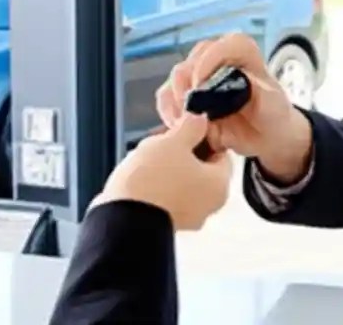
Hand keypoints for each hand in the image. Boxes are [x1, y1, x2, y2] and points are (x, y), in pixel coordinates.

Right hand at [93, 114, 230, 230]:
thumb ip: (192, 126)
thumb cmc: (152, 181)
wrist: (121, 218)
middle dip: (180, 150)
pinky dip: (155, 183)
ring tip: (146, 155)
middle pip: (200, 166)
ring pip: (181, 180)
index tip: (187, 128)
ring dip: (165, 165)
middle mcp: (208, 205)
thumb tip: (199, 120)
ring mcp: (187, 216)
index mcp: (219, 185)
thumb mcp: (174, 141)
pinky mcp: (165, 221)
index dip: (203, 136)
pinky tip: (139, 174)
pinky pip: (165, 195)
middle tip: (163, 139)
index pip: (221, 153)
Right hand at [155, 33, 312, 183]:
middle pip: (191, 62)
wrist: (265, 136)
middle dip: (186, 87)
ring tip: (183, 123)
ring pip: (176, 79)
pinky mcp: (186, 93)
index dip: (207, 62)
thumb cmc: (273, 114)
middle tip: (190, 111)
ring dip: (175, 101)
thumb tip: (241, 80)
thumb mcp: (274, 104)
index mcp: (242, 51)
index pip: (221, 47)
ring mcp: (198, 75)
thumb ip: (261, 91)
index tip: (201, 85)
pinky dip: (168, 111)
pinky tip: (177, 126)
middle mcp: (216, 58)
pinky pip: (167, 97)